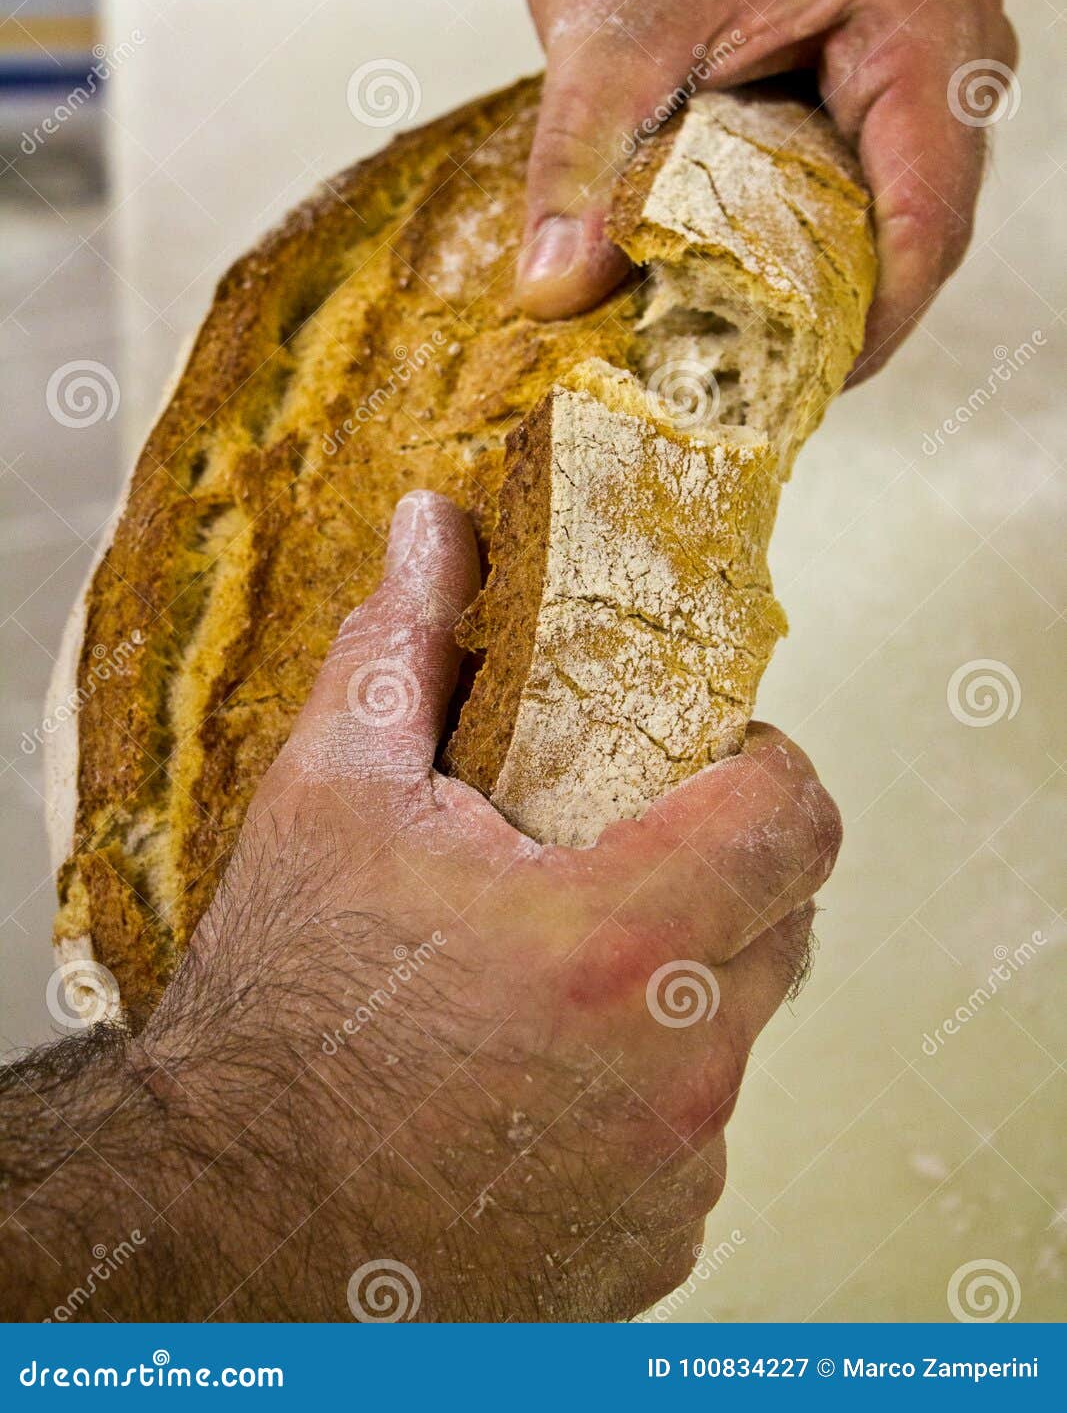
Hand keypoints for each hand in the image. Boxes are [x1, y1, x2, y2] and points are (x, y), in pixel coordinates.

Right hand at [128, 490, 840, 1320]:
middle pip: (783, 925)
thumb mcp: (328, 800)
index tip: (716, 757)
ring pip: (736, 1032)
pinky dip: (644, 1094)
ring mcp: (671, 1171)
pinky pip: (694, 1136)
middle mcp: (674, 1069)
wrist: (221, 1225)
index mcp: (616, 942)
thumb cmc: (274, 1015)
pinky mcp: (653, 1244)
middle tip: (618, 852)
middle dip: (723, 871)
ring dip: (677, 986)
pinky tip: (540, 1080)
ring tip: (558, 974)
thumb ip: (404, 648)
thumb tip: (435, 525)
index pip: (796, 823)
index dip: (772, 768)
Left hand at [518, 0, 1016, 378]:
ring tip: (747, 359)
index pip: (926, 211)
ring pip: (898, 221)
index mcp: (922, 17)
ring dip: (828, 290)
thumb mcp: (606, 34)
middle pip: (922, 229)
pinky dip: (810, 249)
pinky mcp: (882, 93)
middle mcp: (953, 47)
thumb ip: (582, 166)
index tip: (796, 388)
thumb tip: (553, 297)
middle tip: (759, 392)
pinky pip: (867, 196)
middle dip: (845, 315)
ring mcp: (927, 71)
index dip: (872, 317)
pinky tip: (745, 297)